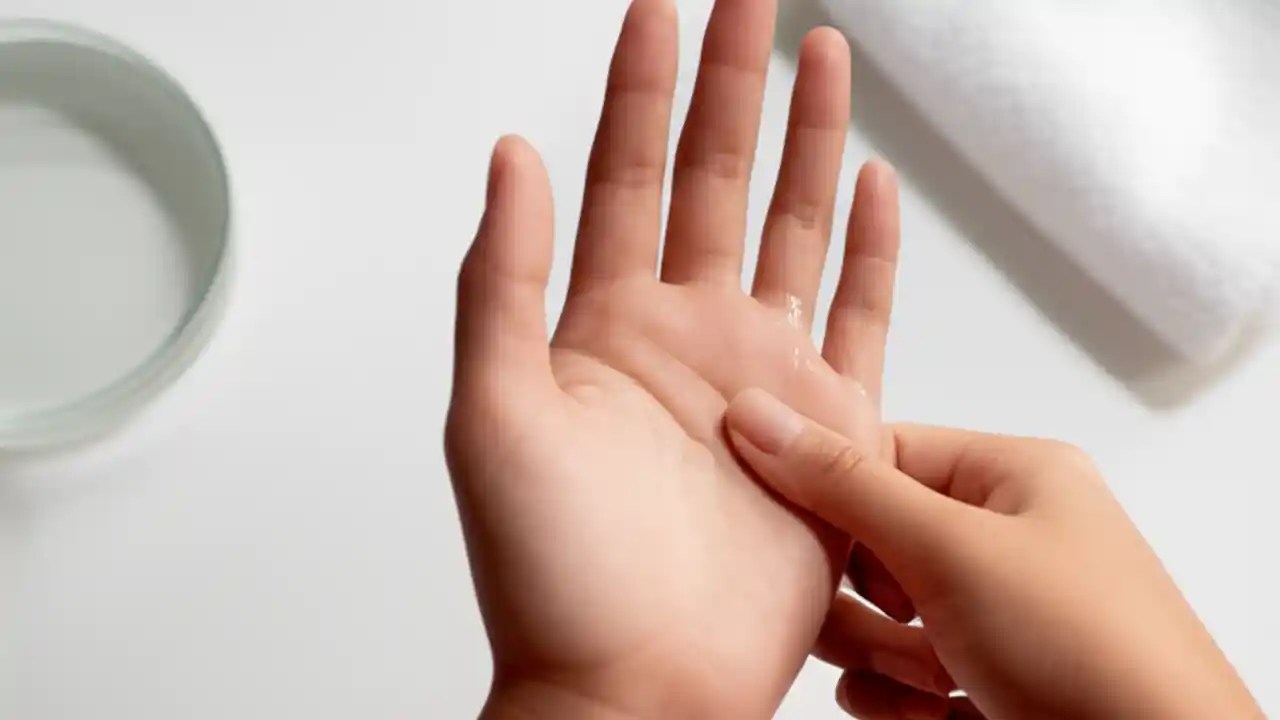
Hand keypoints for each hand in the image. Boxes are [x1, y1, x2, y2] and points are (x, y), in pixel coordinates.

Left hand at [446, 0, 921, 715]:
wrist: (636, 687)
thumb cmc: (552, 576)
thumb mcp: (495, 412)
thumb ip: (501, 280)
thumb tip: (509, 156)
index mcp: (604, 326)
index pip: (627, 175)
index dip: (641, 88)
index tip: (660, 8)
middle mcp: (685, 339)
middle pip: (717, 180)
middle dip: (735, 86)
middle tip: (753, 1)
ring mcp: (759, 379)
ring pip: (790, 230)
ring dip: (808, 143)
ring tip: (825, 61)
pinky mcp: (826, 429)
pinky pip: (855, 318)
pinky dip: (867, 252)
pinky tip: (871, 188)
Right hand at [725, 389, 1263, 719]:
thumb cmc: (1090, 650)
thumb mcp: (951, 550)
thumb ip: (845, 486)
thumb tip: (760, 416)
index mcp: (1015, 478)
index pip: (888, 453)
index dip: (830, 487)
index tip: (782, 517)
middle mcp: (1010, 540)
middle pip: (879, 542)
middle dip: (860, 593)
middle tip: (854, 617)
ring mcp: (1002, 616)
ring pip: (887, 617)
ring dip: (879, 652)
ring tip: (915, 678)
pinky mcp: (993, 681)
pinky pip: (907, 675)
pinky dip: (897, 696)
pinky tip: (920, 710)